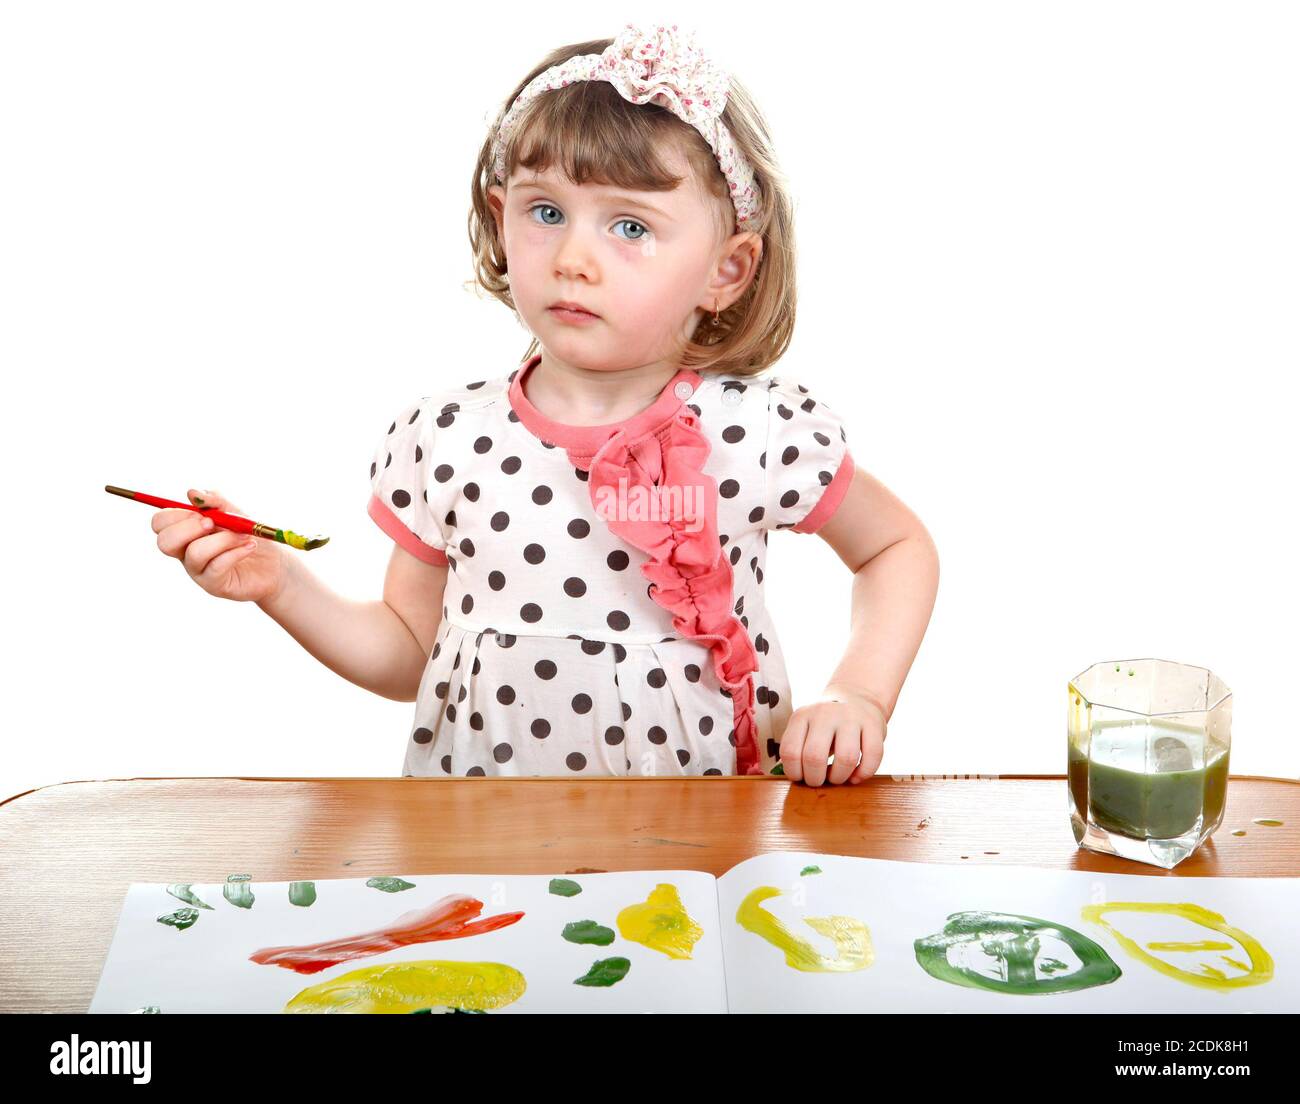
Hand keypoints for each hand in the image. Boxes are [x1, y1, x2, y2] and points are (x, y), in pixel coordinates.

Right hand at [152, 487, 288, 604]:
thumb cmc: (248, 535)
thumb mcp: (233, 512)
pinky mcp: (215, 585)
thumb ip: (214, 501)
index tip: (202, 512)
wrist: (274, 562)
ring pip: (195, 553)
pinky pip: (217, 566)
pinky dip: (236, 552)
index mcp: (185, 532)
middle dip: (189, 528)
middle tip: (213, 523)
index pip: (160, 523)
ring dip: (222, 539)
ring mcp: (198, 571)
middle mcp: (185, 553)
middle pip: (164, 542)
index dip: (176, 515)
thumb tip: (191, 493)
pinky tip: (250, 546)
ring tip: (244, 535)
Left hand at [778, 688, 887, 786]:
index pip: (790, 752)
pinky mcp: (874, 724)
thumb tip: (796, 779)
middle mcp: (825, 714)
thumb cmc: (825, 724)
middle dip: (815, 779)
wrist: (856, 697)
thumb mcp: (805, 727)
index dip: (795, 773)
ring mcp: (851, 717)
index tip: (801, 777)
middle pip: (814, 757)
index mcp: (802, 716)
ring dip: (839, 778)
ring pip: (846, 758)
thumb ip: (798, 749)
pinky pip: (873, 756)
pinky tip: (856, 776)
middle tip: (819, 781)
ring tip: (837, 777)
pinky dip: (864, 773)